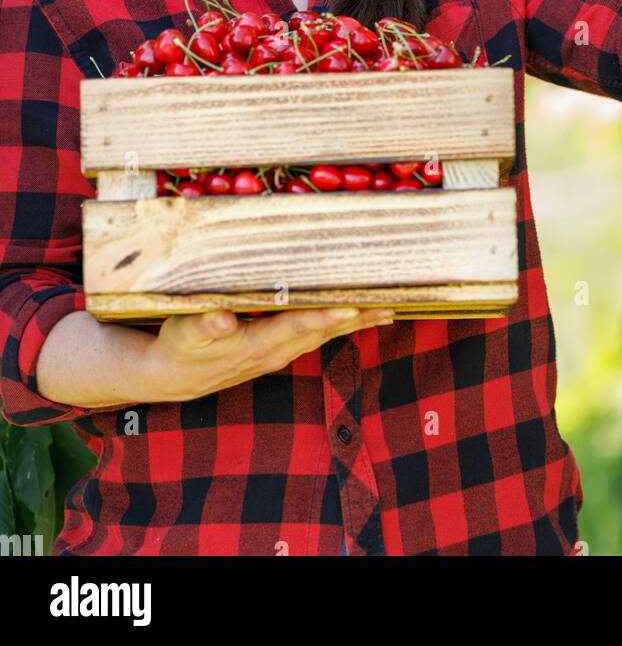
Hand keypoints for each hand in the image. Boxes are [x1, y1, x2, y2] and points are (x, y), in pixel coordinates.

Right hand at [144, 305, 394, 401]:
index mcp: (255, 344)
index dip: (324, 316)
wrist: (172, 376)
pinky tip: (357, 316)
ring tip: (387, 309)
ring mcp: (279, 354)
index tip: (351, 305)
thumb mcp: (184, 334)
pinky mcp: (278, 351)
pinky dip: (340, 325)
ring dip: (356, 323)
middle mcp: (274, 352)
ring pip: (325, 335)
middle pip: (323, 332)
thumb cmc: (178, 347)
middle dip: (357, 318)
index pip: (297, 327)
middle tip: (391, 302)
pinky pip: (317, 336)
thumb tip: (223, 319)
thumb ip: (204, 325)